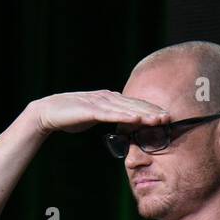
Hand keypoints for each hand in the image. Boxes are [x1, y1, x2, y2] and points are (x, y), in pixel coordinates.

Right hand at [29, 90, 170, 134]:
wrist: (48, 112)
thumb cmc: (71, 116)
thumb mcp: (94, 115)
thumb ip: (108, 115)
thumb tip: (121, 121)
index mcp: (109, 99)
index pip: (134, 105)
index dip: (151, 110)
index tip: (167, 116)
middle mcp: (107, 97)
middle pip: (135, 105)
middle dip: (153, 111)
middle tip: (171, 117)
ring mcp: (99, 103)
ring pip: (126, 109)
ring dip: (145, 114)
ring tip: (160, 120)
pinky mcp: (90, 110)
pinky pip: (111, 114)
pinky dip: (125, 116)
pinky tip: (137, 120)